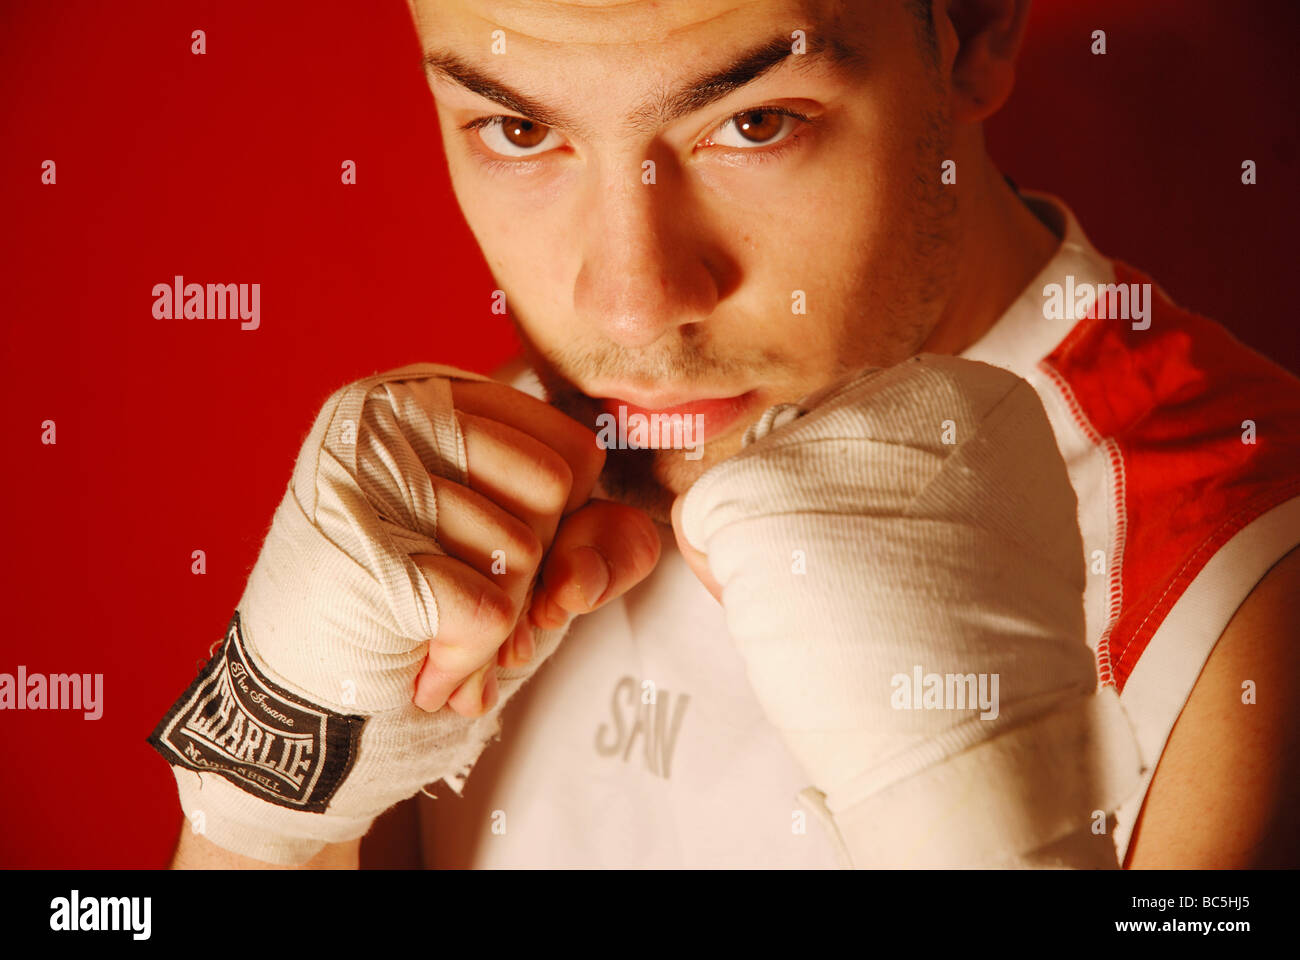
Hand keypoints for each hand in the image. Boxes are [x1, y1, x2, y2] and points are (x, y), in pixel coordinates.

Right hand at [149, 363, 659, 863]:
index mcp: (431, 394)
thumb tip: (606, 549)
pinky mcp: (364, 541)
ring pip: (524, 548)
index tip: (497, 564)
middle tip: (462, 603)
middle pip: (554, 487)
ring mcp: (368, 469)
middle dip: (530, 573)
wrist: (303, 720)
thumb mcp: (526, 573)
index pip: (571, 449)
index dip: (560, 528)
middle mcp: (390, 409)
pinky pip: (492, 609)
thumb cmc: (422, 629)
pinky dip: (472, 660)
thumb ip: (597, 544)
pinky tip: (420, 667)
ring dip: (496, 626)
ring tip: (431, 637)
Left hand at [672, 354, 1140, 866]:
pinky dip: (724, 580)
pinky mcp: (753, 487)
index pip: (866, 424)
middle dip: (812, 522)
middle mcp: (900, 386)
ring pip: (751, 482)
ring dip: (769, 553)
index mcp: (968, 392)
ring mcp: (825, 433)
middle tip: (866, 593)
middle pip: (804, 445)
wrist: (976, 733)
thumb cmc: (981, 658)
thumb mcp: (993, 528)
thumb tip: (859, 473)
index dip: (863, 507)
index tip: (901, 562)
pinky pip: (700, 521)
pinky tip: (791, 621)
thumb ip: (929, 475)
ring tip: (838, 612)